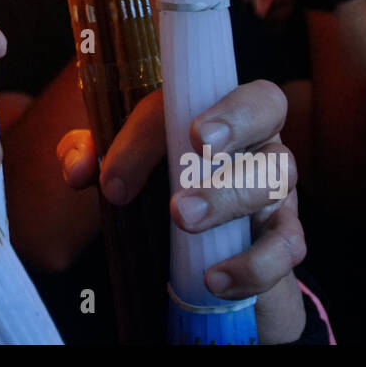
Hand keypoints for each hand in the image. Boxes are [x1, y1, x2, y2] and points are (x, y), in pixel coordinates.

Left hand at [56, 80, 307, 342]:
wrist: (199, 254)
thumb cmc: (158, 186)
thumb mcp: (119, 165)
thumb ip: (91, 154)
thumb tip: (77, 167)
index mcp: (214, 105)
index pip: (216, 88)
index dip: (203, 104)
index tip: (184, 134)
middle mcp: (255, 134)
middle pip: (266, 108)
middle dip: (231, 128)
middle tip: (188, 155)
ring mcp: (277, 185)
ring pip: (275, 175)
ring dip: (227, 197)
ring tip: (183, 221)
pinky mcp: (286, 238)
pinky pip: (288, 245)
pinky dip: (254, 263)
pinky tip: (213, 278)